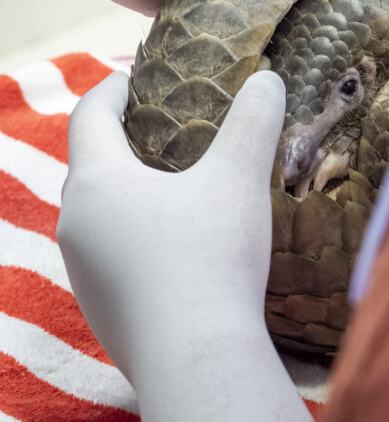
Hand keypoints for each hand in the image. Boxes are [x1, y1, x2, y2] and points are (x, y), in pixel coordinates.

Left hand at [58, 71, 310, 421]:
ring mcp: (84, 272)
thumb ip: (253, 120)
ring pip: (104, 216)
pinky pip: (117, 257)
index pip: (90, 116)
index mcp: (97, 182)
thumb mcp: (239, 175)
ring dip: (136, 195)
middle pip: (94, 167)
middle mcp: (76, 224)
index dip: (113, 89)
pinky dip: (143, 240)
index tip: (139, 78)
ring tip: (183, 191)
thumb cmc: (211, 254)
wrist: (198, 355)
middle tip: (172, 132)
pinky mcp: (104, 309)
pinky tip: (185, 250)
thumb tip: (267, 79)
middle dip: (129, 143)